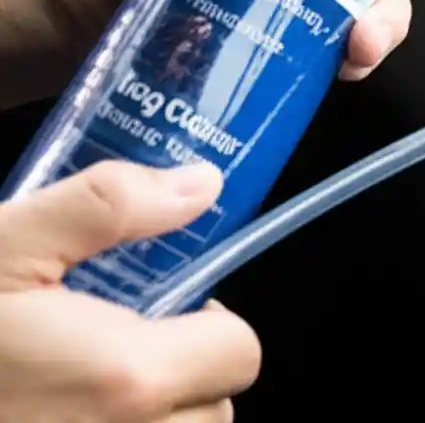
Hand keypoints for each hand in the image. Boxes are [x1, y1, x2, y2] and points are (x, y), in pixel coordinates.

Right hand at [0, 161, 259, 421]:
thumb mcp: (5, 244)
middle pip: (217, 405)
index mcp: (124, 376)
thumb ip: (108, 208)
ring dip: (156, 410)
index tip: (166, 303)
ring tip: (89, 377)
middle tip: (120, 339)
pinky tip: (61, 407)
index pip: (240, 351)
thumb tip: (201, 185)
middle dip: (186, 369)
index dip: (214, 321)